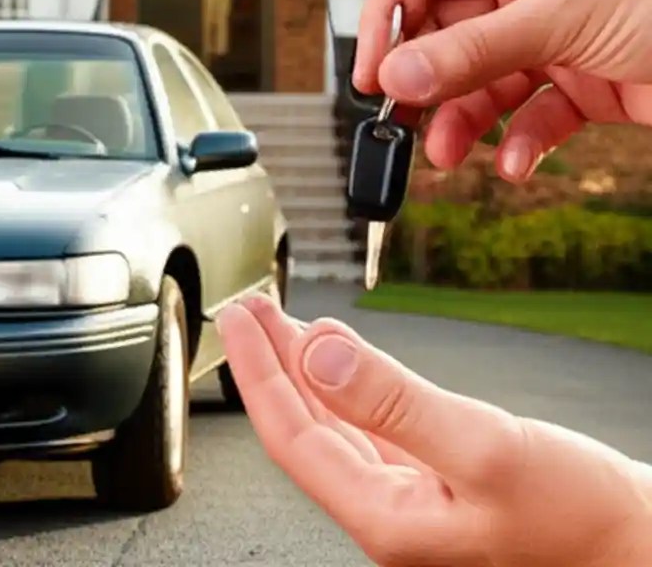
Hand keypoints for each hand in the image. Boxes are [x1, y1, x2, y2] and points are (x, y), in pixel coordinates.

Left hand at [216, 294, 651, 566]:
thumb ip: (393, 400)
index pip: (294, 436)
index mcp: (384, 518)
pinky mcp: (436, 483)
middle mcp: (386, 515)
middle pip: (305, 430)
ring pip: (335, 427)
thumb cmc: (582, 520)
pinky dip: (348, 387)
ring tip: (281, 323)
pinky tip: (341, 362)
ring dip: (304, 372)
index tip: (240, 317)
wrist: (640, 549)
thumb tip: (318, 353)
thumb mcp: (485, 447)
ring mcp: (410, 500)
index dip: (260, 372)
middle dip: (272, 365)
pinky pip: (369, 430)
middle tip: (249, 309)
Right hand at [352, 0, 651, 182]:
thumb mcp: (561, 19)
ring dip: (463, 119)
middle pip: (446, 30)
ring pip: (482, 79)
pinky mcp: (582, 78)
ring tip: (449, 153)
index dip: (388, 17)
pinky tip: (515, 160)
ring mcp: (556, 29)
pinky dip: (518, 141)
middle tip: (402, 120)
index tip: (371, 72)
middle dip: (426, 80)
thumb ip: (471, 52)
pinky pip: (529, 113)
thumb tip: (396, 75)